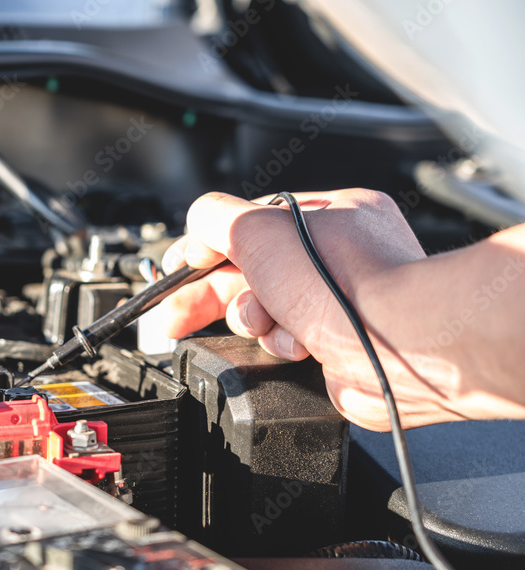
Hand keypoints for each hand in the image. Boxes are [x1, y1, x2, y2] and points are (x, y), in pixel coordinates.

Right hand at [158, 189, 459, 430]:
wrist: (397, 352)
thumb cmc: (347, 284)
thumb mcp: (256, 227)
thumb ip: (214, 217)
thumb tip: (196, 227)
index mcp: (327, 214)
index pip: (250, 226)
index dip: (206, 249)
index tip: (178, 270)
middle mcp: (339, 257)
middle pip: (252, 272)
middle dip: (211, 295)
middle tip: (174, 316)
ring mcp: (342, 303)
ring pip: (266, 313)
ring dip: (252, 321)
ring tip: (263, 323)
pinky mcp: (340, 347)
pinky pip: (286, 344)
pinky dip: (281, 346)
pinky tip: (295, 345)